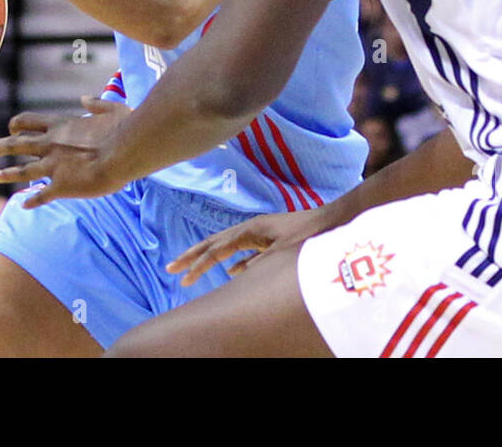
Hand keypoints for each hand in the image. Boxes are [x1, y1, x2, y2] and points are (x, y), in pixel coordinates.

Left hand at [0, 97, 132, 206]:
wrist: (124, 153)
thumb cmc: (123, 129)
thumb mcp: (111, 108)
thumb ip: (97, 104)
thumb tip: (86, 99)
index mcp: (61, 125)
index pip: (30, 121)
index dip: (18, 124)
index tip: (12, 129)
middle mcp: (51, 144)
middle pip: (17, 144)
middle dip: (1, 147)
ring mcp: (54, 166)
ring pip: (23, 171)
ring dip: (8, 173)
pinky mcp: (61, 187)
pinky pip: (42, 196)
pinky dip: (32, 201)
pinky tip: (24, 206)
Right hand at [166, 207, 334, 286]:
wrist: (330, 222)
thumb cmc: (308, 236)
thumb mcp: (282, 254)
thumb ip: (258, 264)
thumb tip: (236, 275)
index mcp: (250, 230)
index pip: (216, 250)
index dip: (197, 264)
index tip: (182, 278)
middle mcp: (250, 229)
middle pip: (214, 244)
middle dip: (192, 257)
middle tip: (172, 269)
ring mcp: (259, 233)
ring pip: (227, 248)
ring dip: (210, 259)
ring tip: (193, 271)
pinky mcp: (269, 240)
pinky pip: (244, 252)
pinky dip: (235, 263)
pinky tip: (231, 273)